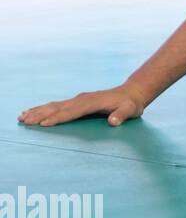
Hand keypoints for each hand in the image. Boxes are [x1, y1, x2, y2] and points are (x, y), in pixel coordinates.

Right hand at [17, 83, 148, 127]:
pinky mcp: (77, 101)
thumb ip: (122, 115)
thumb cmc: (130, 104)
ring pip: (54, 105)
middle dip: (41, 114)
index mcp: (92, 102)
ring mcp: (78, 99)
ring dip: (38, 111)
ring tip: (22, 117)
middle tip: (24, 121)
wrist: (131, 93)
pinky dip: (43, 108)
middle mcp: (82, 99)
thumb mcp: (130, 110)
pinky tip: (32, 111)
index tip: (44, 124)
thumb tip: (113, 121)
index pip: (72, 111)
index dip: (59, 118)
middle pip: (58, 107)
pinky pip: (57, 105)